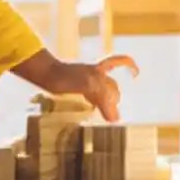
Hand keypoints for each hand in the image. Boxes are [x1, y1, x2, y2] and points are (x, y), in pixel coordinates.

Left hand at [10, 50, 139, 121]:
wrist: (43, 75)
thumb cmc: (64, 76)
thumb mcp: (89, 85)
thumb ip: (104, 100)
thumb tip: (115, 119)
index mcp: (99, 70)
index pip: (119, 60)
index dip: (129, 65)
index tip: (135, 74)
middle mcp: (93, 74)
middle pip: (111, 85)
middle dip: (115, 99)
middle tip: (114, 116)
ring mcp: (83, 82)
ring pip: (101, 93)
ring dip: (106, 104)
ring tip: (108, 118)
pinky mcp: (74, 89)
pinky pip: (89, 98)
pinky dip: (95, 106)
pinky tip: (94, 113)